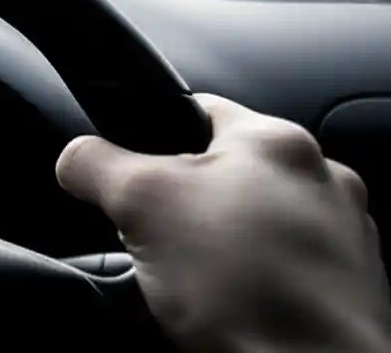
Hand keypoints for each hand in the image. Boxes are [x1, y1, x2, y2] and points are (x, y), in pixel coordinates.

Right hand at [57, 94, 390, 352]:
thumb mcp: (138, 203)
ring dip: (218, 251)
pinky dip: (250, 288)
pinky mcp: (346, 294)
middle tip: (156, 240)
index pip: (196, 110)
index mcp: (277, 141)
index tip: (129, 175)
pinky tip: (227, 311)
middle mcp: (323, 182)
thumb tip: (75, 159)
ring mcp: (343, 240)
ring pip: (253, 229)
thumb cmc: (247, 289)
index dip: (149, 138)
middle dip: (182, 207)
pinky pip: (280, 275)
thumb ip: (96, 164)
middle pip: (223, 176)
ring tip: (193, 284)